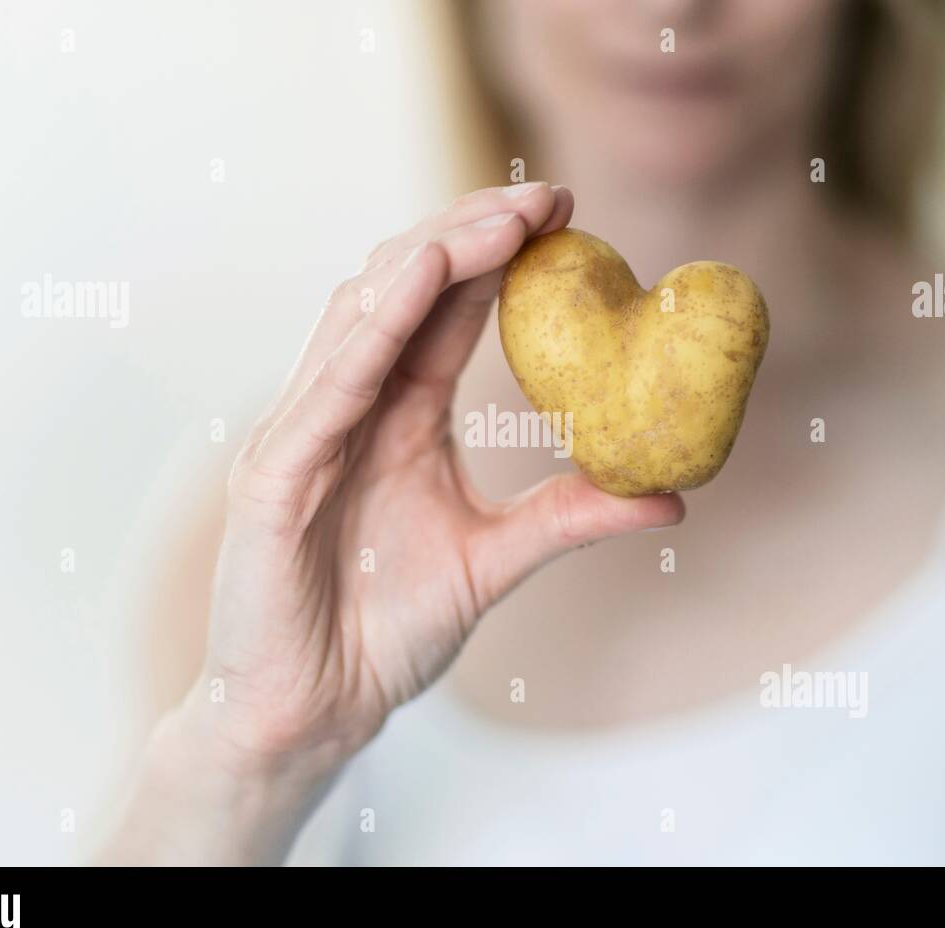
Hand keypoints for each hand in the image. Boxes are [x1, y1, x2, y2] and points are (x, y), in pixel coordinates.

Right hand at [103, 184, 683, 863]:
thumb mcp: (493, 562)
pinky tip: (420, 279)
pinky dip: (371, 328)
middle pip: (401, 289)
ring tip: (498, 219)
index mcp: (396, 417)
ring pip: (359, 317)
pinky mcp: (272, 476)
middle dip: (469, 231)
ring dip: (428, 258)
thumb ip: (567, 518)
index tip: (569, 213)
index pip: (442, 311)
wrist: (311, 713)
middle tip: (547, 197)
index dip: (497, 254)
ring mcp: (304, 434)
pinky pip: (325, 389)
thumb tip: (671, 497)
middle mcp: (348, 408)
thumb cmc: (383, 632)